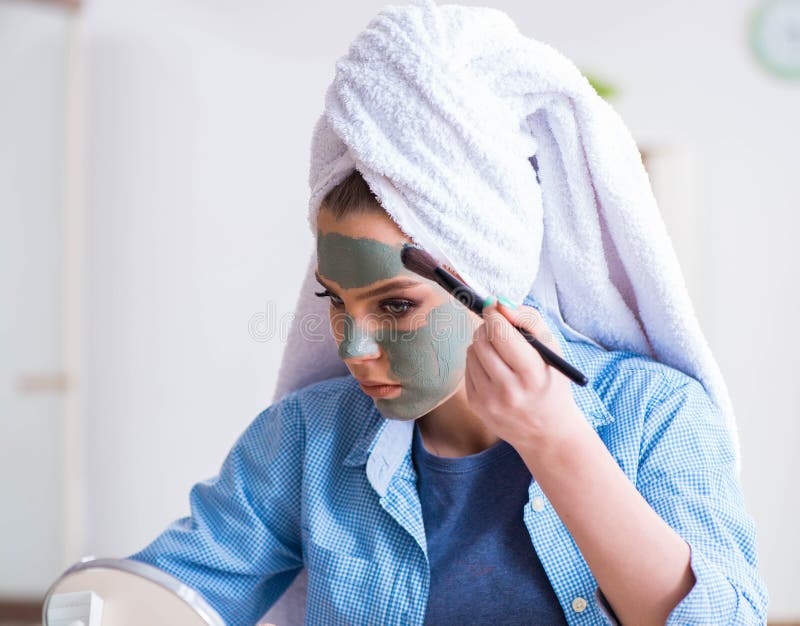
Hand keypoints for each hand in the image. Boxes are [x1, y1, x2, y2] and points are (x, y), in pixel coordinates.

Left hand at [465, 298, 583, 452]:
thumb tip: (500, 304)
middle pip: (482, 341)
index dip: (494, 314)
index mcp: (532, 374)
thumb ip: (529, 320)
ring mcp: (490, 401)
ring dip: (481, 342)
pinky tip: (493, 366)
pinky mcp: (477, 406)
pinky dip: (477, 360)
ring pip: (471, 352)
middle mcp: (509, 390)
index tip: (493, 305)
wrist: (548, 432)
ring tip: (498, 348)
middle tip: (495, 324)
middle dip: (487, 326)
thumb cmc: (551, 382)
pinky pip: (467, 368)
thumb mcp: (552, 350)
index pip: (502, 334)